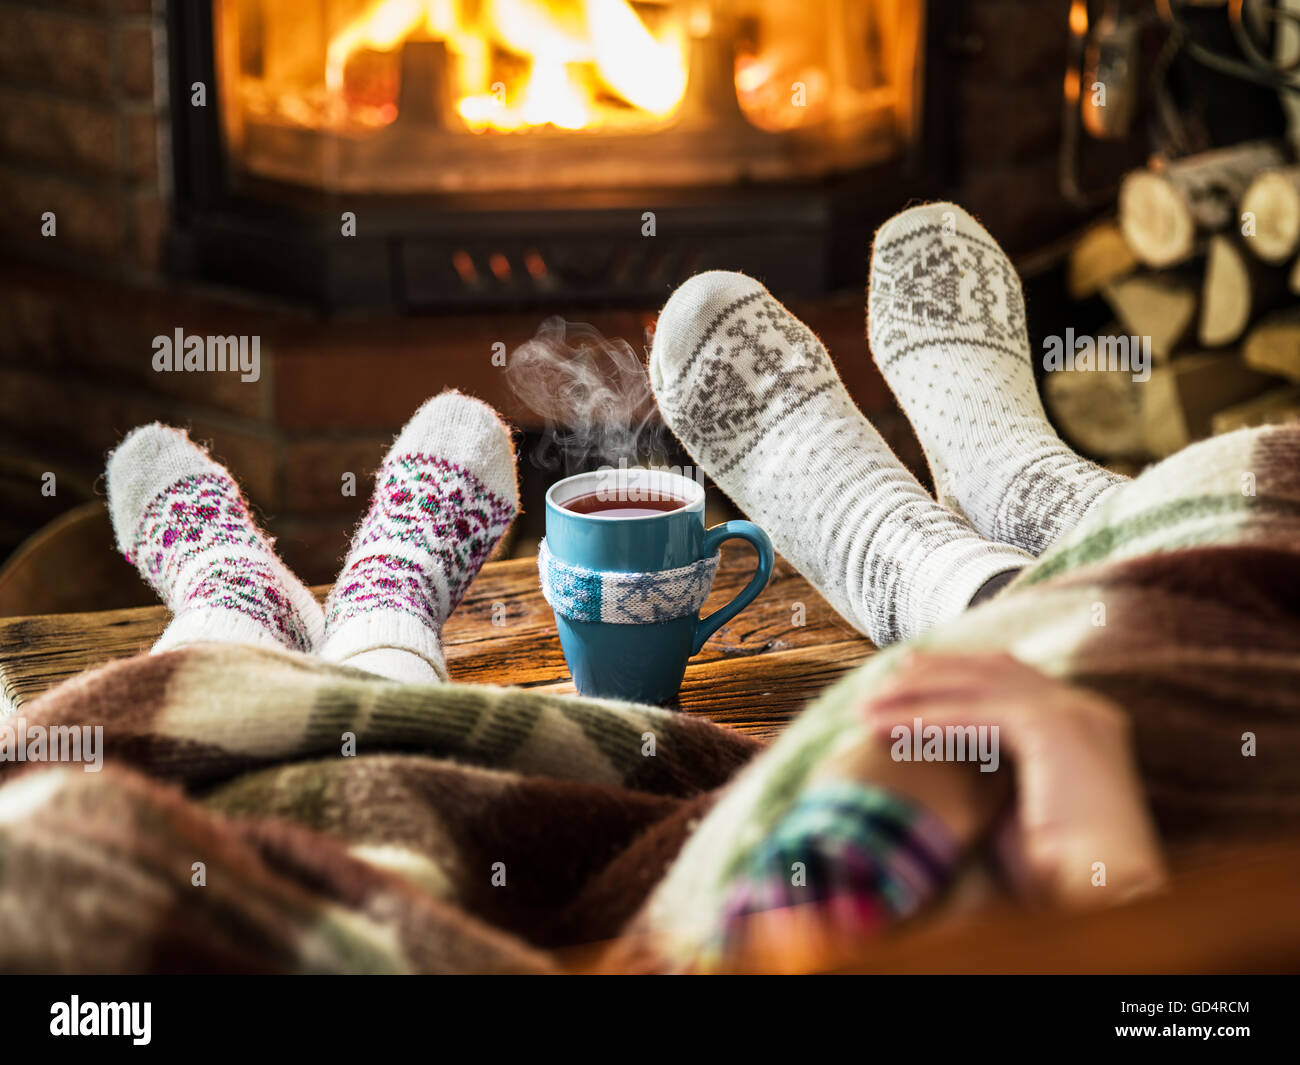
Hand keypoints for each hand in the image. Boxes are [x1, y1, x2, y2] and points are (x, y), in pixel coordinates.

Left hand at [861, 651, 1166, 907]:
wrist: (1106, 895)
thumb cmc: (1062, 870)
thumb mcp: (1021, 802)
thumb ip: (995, 765)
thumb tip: (945, 749)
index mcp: (1086, 721)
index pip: (1011, 676)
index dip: (956, 672)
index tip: (908, 676)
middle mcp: (1084, 707)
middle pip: (992, 669)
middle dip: (931, 672)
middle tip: (880, 681)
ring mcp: (1073, 712)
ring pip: (976, 685)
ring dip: (915, 693)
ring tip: (868, 707)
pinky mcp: (1054, 727)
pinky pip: (973, 714)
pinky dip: (923, 719)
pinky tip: (885, 727)